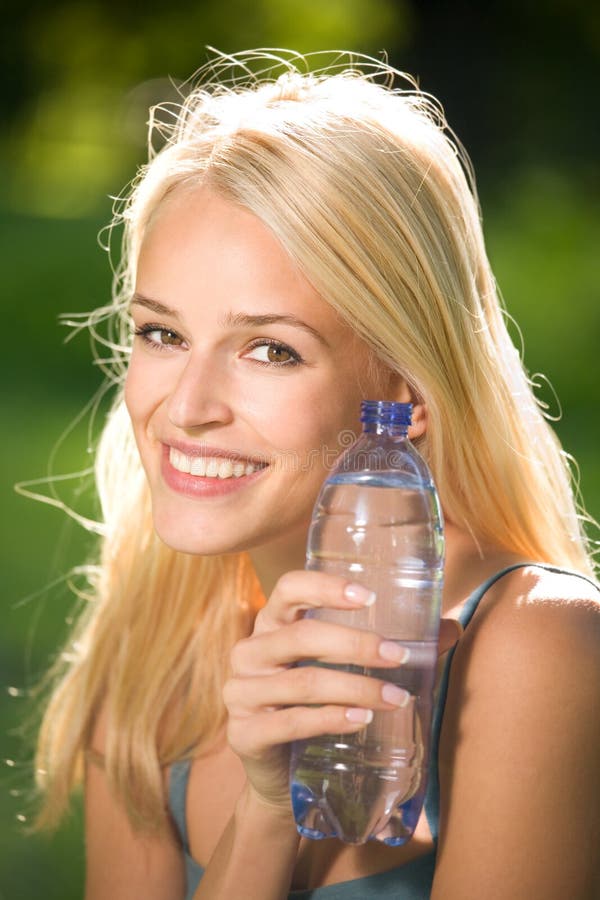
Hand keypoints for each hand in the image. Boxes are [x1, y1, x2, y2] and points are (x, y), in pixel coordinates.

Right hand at [224, 571, 461, 813]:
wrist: (283, 776)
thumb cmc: (317, 706)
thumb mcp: (345, 670)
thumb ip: (390, 645)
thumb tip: (451, 627)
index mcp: (272, 625)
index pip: (289, 588)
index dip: (324, 586)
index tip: (369, 596)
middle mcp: (250, 652)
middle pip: (301, 636)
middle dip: (355, 645)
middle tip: (399, 656)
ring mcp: (241, 693)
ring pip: (302, 682)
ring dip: (355, 688)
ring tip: (396, 697)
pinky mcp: (244, 733)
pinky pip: (290, 722)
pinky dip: (330, 720)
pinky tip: (361, 720)